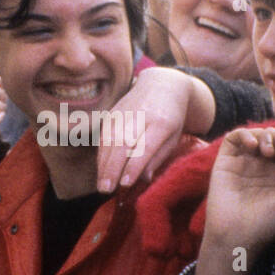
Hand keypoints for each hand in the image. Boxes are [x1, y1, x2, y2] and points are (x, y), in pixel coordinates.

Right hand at [96, 67, 213, 192]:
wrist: (163, 85)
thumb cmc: (172, 119)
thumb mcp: (173, 138)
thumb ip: (158, 158)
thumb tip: (142, 179)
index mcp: (162, 122)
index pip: (145, 146)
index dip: (133, 165)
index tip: (125, 184)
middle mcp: (141, 115)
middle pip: (123, 143)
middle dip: (113, 168)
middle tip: (107, 189)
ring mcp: (125, 112)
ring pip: (109, 140)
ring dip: (103, 164)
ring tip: (102, 185)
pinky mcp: (113, 112)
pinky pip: (104, 136)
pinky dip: (101, 155)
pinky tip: (101, 170)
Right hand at [203, 127, 274, 255]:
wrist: (238, 236)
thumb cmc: (270, 223)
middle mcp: (263, 166)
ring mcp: (244, 162)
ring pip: (258, 134)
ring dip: (266, 136)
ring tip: (268, 152)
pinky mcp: (226, 161)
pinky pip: (234, 136)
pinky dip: (245, 134)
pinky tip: (252, 145)